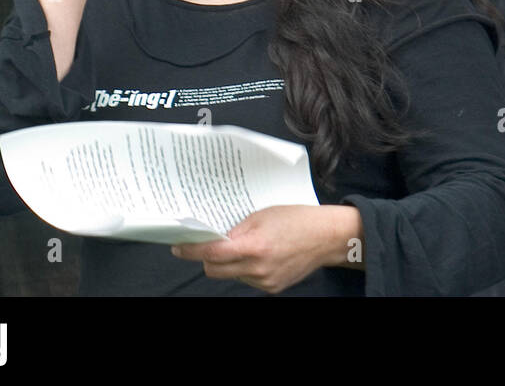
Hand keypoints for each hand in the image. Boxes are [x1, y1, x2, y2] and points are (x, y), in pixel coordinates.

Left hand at [171, 205, 363, 293]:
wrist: (326, 238)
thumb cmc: (297, 219)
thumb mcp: (263, 214)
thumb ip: (236, 229)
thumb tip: (213, 238)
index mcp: (254, 246)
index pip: (211, 252)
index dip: (190, 250)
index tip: (178, 246)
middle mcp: (257, 268)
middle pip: (214, 269)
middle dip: (208, 258)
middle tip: (211, 244)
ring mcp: (264, 281)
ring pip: (230, 276)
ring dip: (229, 263)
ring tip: (248, 246)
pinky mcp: (272, 289)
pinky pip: (247, 280)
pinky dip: (246, 269)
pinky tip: (261, 256)